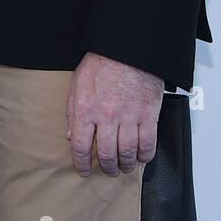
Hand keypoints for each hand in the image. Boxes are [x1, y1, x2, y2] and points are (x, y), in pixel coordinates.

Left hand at [65, 52, 162, 176]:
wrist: (127, 49)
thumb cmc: (101, 64)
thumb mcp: (77, 85)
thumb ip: (73, 112)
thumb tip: (71, 135)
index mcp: (86, 109)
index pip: (80, 146)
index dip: (81, 163)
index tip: (83, 170)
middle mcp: (107, 116)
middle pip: (106, 154)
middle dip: (107, 167)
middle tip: (108, 169)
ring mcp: (129, 117)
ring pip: (128, 153)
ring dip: (125, 164)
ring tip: (124, 166)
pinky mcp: (148, 115)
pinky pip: (148, 144)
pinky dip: (145, 155)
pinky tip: (141, 156)